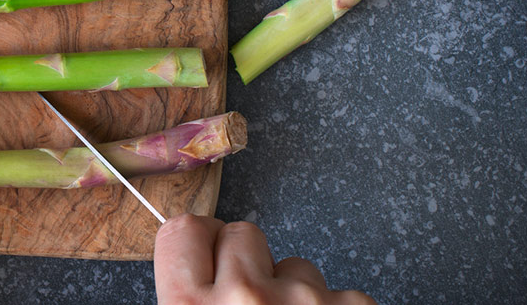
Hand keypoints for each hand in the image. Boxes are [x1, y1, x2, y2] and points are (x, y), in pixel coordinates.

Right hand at [154, 214, 374, 304]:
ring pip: (297, 265)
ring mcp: (302, 302)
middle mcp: (242, 296)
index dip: (199, 247)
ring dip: (296, 294)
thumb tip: (191, 264)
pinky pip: (343, 294)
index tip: (209, 263)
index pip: (183, 229)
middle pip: (242, 234)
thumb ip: (185, 296)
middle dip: (251, 263)